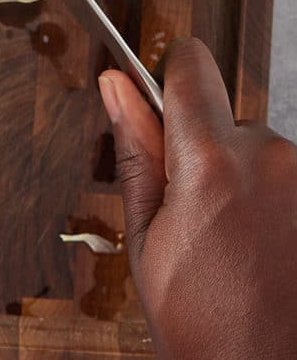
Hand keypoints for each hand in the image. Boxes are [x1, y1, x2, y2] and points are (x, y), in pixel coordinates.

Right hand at [99, 38, 296, 359]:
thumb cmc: (208, 328)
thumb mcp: (147, 243)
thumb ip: (135, 153)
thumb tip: (116, 87)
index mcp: (211, 163)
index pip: (190, 65)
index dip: (168, 76)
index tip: (161, 101)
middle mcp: (270, 157)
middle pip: (225, 119)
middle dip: (208, 153)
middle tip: (198, 219)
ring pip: (259, 153)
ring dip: (246, 182)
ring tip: (236, 246)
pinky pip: (288, 180)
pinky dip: (276, 205)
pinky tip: (266, 251)